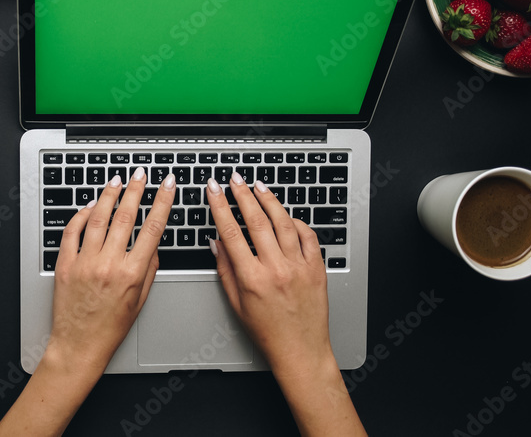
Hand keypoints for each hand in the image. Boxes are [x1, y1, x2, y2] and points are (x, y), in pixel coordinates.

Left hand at [0, 168, 175, 436]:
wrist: (78, 346)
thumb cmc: (110, 329)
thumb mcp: (140, 301)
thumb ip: (149, 269)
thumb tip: (152, 244)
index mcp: (132, 273)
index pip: (153, 227)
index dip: (163, 201)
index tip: (168, 185)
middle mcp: (108, 264)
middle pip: (125, 216)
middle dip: (136, 190)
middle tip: (140, 174)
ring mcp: (84, 262)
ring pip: (97, 217)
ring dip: (109, 195)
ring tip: (117, 182)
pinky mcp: (64, 264)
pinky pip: (72, 231)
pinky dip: (80, 214)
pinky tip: (89, 205)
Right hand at [206, 173, 365, 435]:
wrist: (301, 350)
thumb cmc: (268, 332)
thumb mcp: (237, 304)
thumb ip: (225, 270)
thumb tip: (217, 242)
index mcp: (252, 278)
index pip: (231, 233)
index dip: (220, 206)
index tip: (214, 190)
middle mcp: (276, 269)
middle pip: (256, 221)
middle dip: (243, 195)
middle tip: (235, 179)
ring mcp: (299, 267)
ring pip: (283, 223)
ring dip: (269, 201)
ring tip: (258, 186)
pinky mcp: (317, 268)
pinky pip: (308, 236)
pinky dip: (296, 221)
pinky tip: (286, 214)